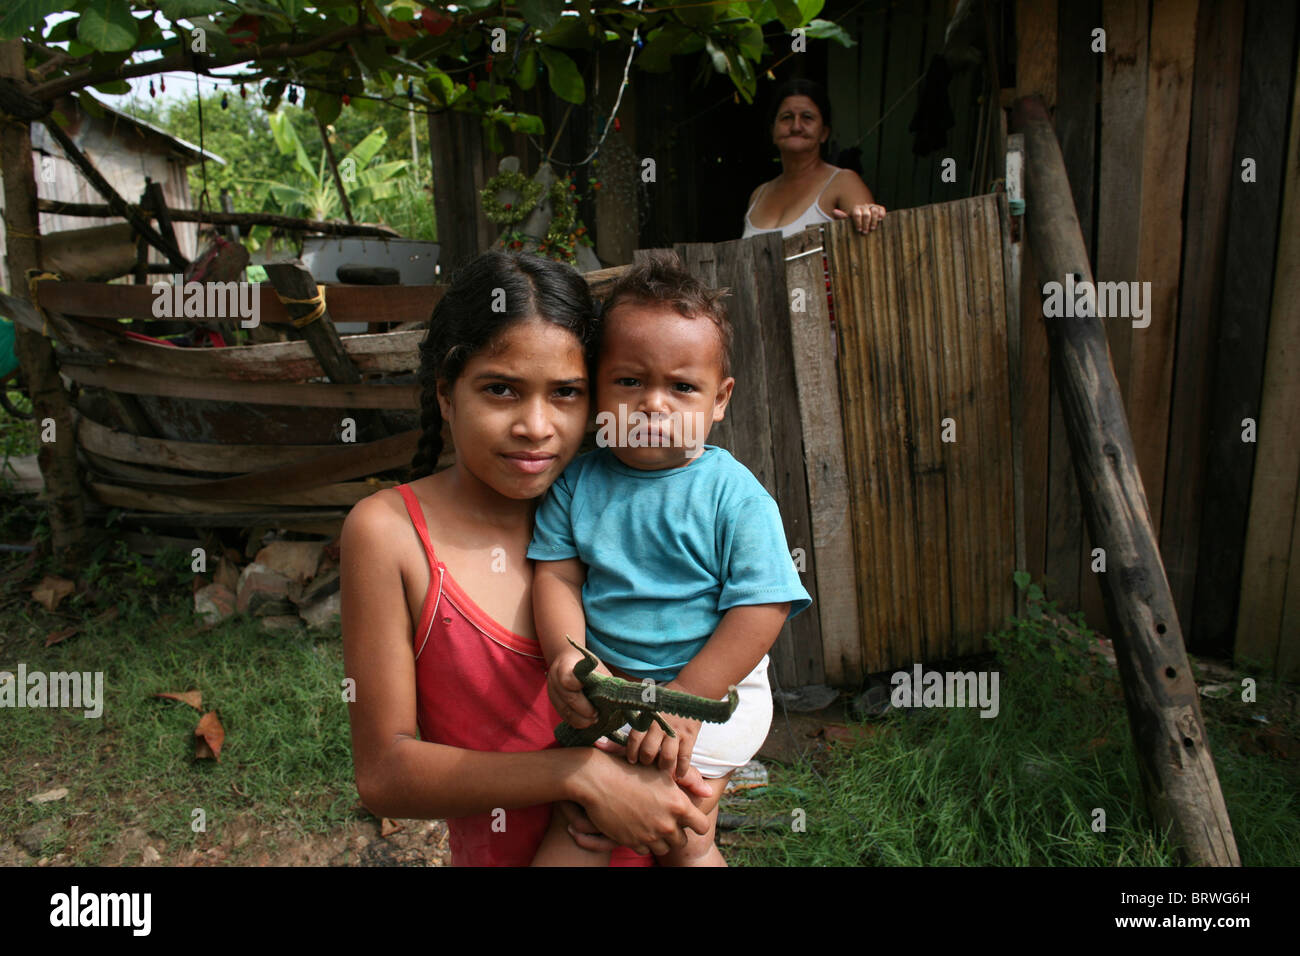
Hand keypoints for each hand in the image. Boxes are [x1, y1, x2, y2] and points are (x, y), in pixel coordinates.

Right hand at [547, 646, 605, 728]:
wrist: (568, 660)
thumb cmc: (586, 664)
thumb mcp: (594, 666)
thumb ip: (601, 679)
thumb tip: (619, 696)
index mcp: (565, 666)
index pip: (567, 678)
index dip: (577, 686)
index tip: (592, 693)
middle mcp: (555, 679)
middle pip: (568, 698)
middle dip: (583, 709)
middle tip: (596, 715)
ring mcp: (552, 692)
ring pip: (563, 710)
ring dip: (579, 719)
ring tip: (593, 722)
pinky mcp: (554, 703)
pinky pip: (563, 716)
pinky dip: (574, 721)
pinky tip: (585, 723)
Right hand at [572, 749, 711, 855]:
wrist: (599, 779)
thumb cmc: (632, 771)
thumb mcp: (662, 773)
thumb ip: (689, 781)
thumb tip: (709, 793)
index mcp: (678, 805)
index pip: (702, 826)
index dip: (696, 824)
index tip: (688, 820)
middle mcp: (667, 823)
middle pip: (682, 841)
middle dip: (675, 831)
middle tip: (663, 818)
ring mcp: (649, 835)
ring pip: (664, 848)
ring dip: (660, 839)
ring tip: (650, 823)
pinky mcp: (632, 842)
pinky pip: (645, 850)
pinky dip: (643, 842)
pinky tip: (636, 826)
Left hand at [624, 681, 702, 779]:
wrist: (689, 691)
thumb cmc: (662, 705)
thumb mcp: (646, 711)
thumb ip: (631, 728)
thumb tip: (602, 744)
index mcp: (647, 718)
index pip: (634, 737)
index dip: (631, 752)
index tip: (632, 759)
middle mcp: (660, 725)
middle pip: (649, 750)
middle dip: (645, 761)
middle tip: (646, 763)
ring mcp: (676, 731)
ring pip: (667, 756)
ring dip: (663, 766)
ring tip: (662, 768)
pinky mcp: (690, 736)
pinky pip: (685, 758)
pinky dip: (681, 770)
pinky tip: (678, 775)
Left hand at [833, 202, 885, 232]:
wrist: (862, 221)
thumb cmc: (854, 223)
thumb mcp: (847, 222)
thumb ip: (842, 217)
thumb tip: (834, 211)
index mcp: (856, 209)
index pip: (857, 214)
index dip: (858, 222)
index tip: (858, 230)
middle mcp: (864, 206)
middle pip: (866, 214)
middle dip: (866, 224)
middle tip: (865, 232)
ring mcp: (872, 207)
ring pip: (874, 211)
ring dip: (874, 221)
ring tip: (872, 229)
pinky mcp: (879, 208)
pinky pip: (881, 209)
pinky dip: (882, 214)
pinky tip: (880, 220)